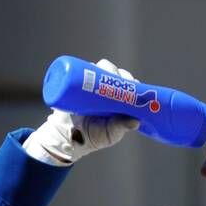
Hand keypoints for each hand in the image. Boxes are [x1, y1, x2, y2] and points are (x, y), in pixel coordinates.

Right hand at [23, 58, 140, 165]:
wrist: (70, 139)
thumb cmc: (93, 136)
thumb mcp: (111, 133)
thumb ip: (122, 127)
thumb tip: (136, 121)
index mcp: (115, 98)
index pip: (125, 83)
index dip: (130, 81)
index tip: (132, 83)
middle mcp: (103, 89)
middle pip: (113, 73)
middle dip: (118, 73)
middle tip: (119, 80)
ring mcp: (89, 85)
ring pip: (99, 69)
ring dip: (105, 68)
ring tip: (107, 77)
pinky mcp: (75, 84)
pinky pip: (81, 71)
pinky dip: (87, 67)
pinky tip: (92, 68)